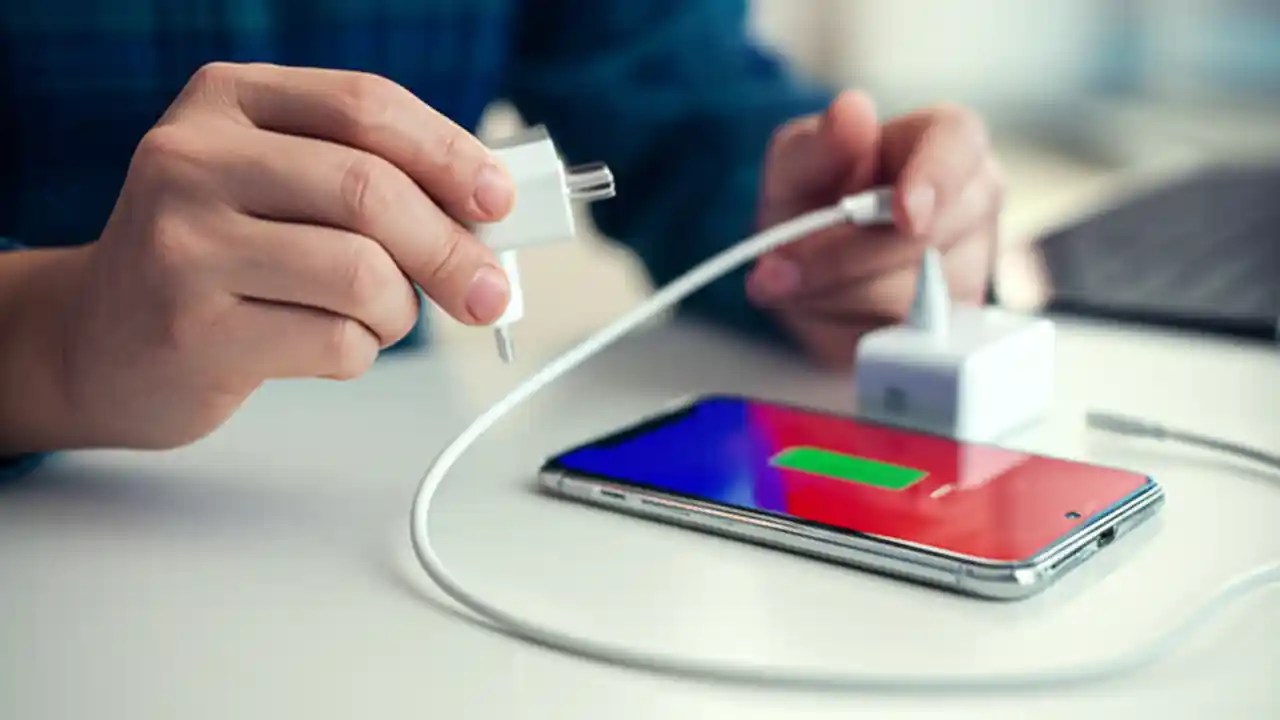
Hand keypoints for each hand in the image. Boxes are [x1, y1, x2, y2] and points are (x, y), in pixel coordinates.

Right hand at [49, 62, 515, 448]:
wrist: (100, 339)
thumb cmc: (216, 257)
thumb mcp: (274, 183)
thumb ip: (370, 176)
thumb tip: (489, 210)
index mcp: (227, 101)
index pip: (366, 106)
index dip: (451, 153)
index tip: (498, 200)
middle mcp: (193, 160)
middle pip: (371, 191)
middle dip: (451, 248)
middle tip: (488, 291)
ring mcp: (184, 246)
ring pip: (362, 274)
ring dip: (399, 310)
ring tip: (375, 317)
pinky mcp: (193, 331)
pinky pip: (336, 342)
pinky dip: (360, 351)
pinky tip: (322, 345)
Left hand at [746, 91, 1003, 368]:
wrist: (805, 260)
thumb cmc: (813, 196)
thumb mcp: (794, 163)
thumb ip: (816, 144)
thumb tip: (851, 113)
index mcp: (946, 142)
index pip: (961, 145)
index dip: (937, 178)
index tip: (906, 214)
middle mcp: (973, 200)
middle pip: (930, 234)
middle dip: (847, 257)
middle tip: (781, 271)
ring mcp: (972, 265)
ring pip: (914, 295)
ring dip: (839, 295)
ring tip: (797, 284)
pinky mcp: (954, 322)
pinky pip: (907, 336)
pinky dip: (853, 327)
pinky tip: (828, 309)